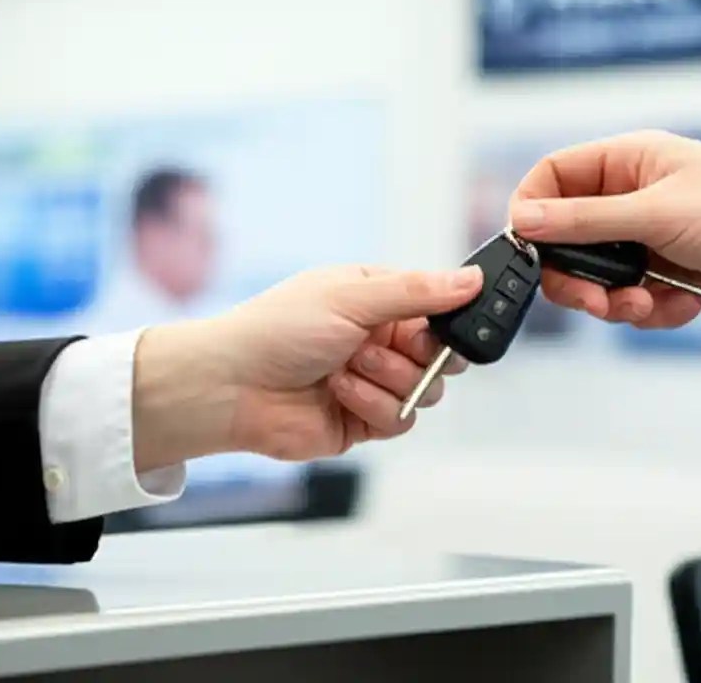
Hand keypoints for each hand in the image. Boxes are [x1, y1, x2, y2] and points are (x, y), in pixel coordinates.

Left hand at [129, 265, 481, 470]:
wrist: (230, 388)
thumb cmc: (276, 330)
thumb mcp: (352, 296)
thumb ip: (418, 291)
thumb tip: (471, 279)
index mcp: (377, 301)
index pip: (438, 310)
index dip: (445, 322)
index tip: (439, 327)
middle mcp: (379, 341)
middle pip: (440, 357)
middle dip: (418, 356)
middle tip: (382, 347)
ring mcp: (373, 382)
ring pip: (424, 391)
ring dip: (387, 379)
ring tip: (345, 368)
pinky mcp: (363, 422)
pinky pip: (399, 420)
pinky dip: (372, 407)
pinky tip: (338, 393)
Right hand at [508, 130, 700, 326]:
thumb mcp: (656, 213)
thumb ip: (585, 221)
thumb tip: (524, 219)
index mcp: (626, 162)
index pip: (552, 177)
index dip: (532, 212)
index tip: (528, 251)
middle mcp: (630, 197)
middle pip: (567, 239)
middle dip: (578, 278)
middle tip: (594, 302)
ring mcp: (648, 237)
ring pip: (598, 279)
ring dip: (617, 301)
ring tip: (648, 304)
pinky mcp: (666, 273)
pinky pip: (633, 300)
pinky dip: (653, 310)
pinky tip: (685, 302)